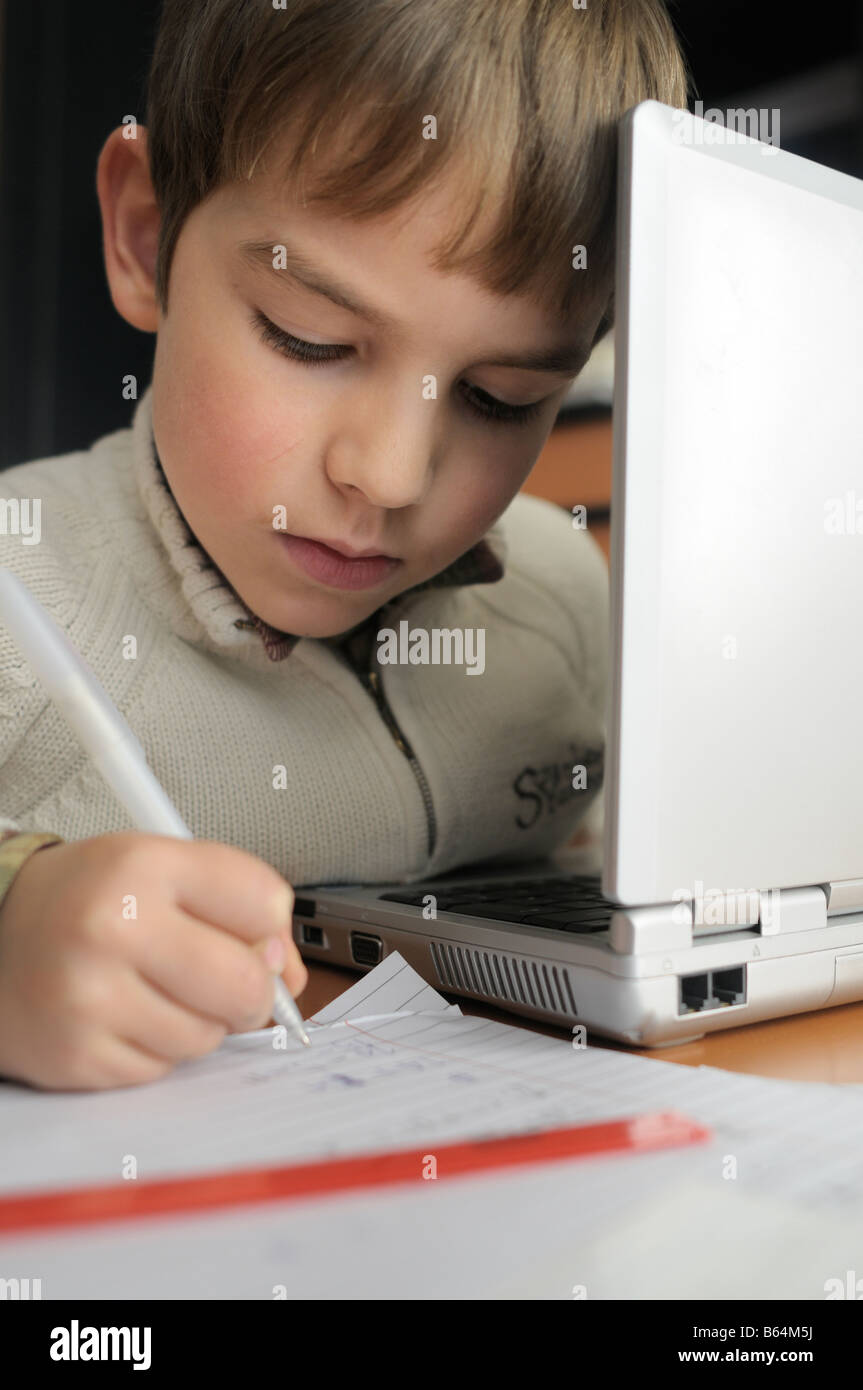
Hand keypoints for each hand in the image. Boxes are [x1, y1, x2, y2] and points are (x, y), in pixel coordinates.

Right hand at [0, 831, 307, 1090]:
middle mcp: (114, 926)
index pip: (264, 902)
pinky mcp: (78, 1055)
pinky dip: (158, 1049)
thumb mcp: (157, 868)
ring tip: (156, 989)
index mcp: (142, 866)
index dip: (271, 926)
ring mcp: (92, 997)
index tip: (254, 931)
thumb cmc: (86, 900)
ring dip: (200, 1022)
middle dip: (252, 991)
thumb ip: (235, 905)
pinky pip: (164, 1069)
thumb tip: (292, 975)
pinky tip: (126, 1016)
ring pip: (209, 1036)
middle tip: (226, 980)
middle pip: (247, 983)